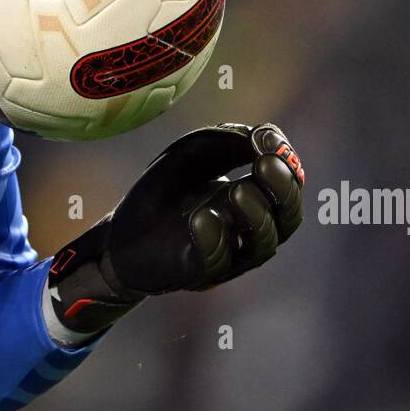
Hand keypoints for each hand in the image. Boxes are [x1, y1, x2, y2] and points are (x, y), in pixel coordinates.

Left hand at [47, 122, 304, 333]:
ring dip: (255, 215)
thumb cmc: (167, 188)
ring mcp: (229, 255)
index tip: (268, 142)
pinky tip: (201, 216)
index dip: (286, 165)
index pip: (289, 187)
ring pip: (261, 245)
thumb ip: (232, 139)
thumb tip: (269, 138)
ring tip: (236, 189)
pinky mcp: (198, 272)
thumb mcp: (198, 150)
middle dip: (282, 189)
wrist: (121, 230)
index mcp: (256, 199)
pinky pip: (217, 261)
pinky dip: (214, 239)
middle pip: (287, 218)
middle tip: (264, 163)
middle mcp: (250, 230)